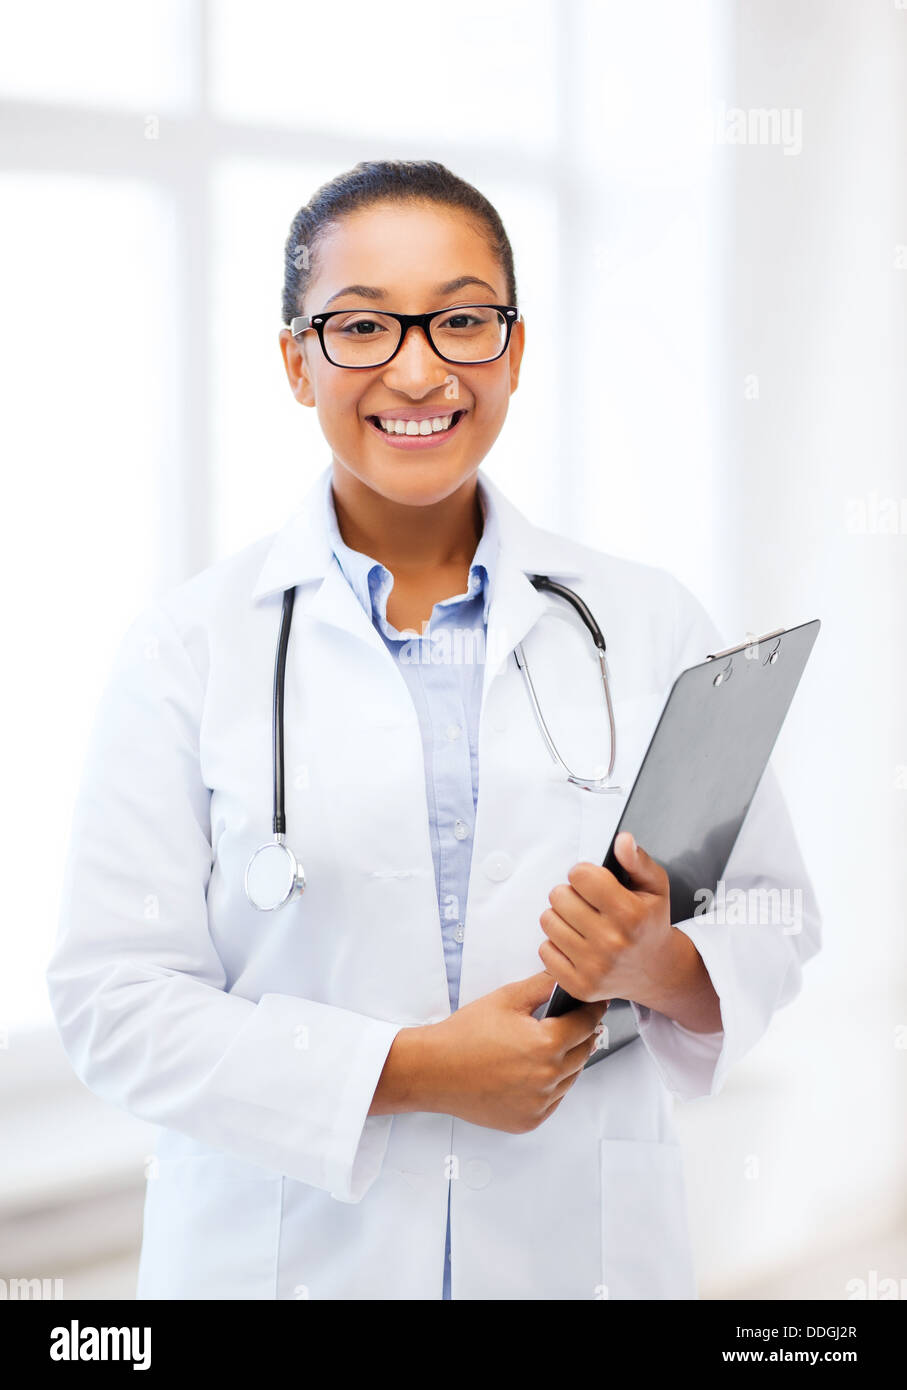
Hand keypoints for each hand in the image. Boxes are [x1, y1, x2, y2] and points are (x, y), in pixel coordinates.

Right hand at [400, 971, 606, 1133]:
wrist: (434, 1070)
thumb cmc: (464, 1035)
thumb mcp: (507, 999)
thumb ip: (543, 986)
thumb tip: (566, 978)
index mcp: (546, 1044)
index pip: (586, 1024)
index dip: (592, 1010)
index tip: (596, 1005)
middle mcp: (547, 1077)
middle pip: (583, 1051)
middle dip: (581, 1034)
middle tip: (571, 1022)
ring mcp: (539, 1103)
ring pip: (571, 1077)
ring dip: (567, 1061)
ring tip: (545, 1046)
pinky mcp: (529, 1120)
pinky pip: (554, 1100)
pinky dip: (550, 1085)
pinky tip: (532, 1070)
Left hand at [538, 831, 676, 1007]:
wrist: (656, 971)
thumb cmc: (650, 923)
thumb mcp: (655, 887)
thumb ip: (638, 860)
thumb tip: (622, 840)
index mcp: (631, 914)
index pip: (580, 876)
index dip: (583, 873)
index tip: (592, 881)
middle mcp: (612, 942)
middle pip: (559, 896)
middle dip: (570, 894)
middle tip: (586, 902)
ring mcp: (594, 967)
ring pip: (548, 921)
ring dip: (560, 917)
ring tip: (580, 921)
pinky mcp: (579, 985)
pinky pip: (545, 950)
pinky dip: (556, 944)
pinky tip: (576, 943)